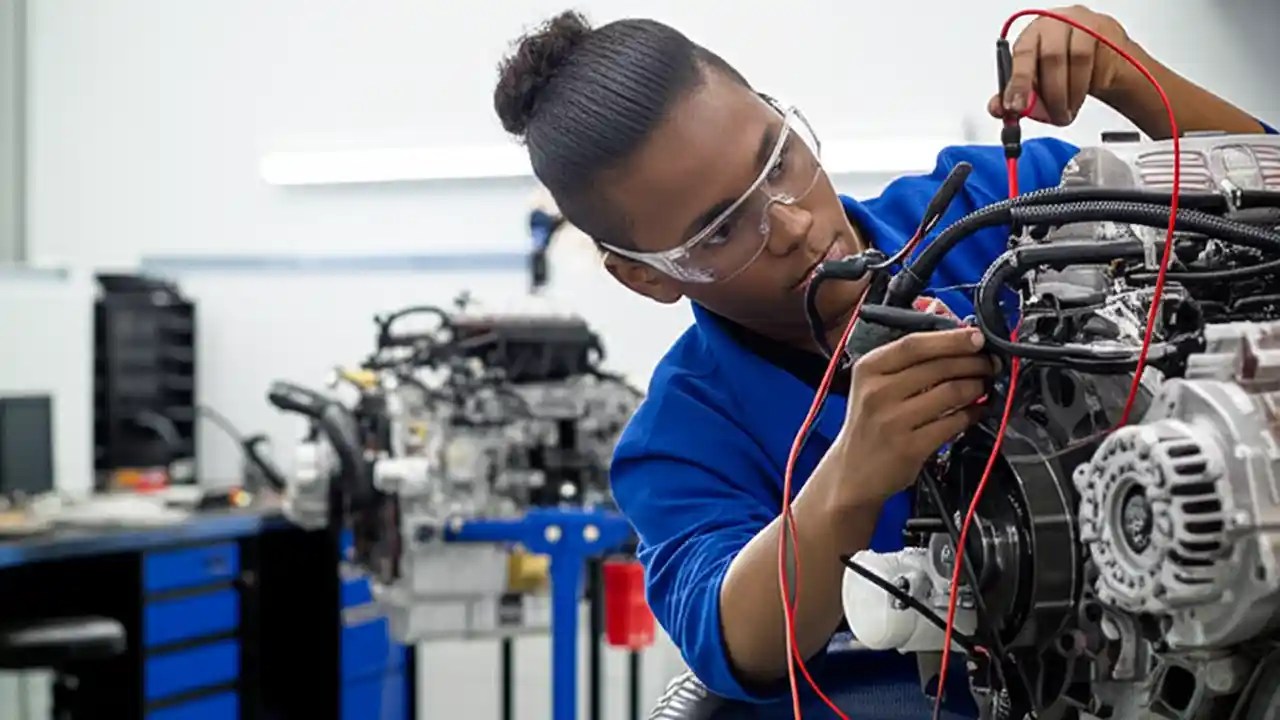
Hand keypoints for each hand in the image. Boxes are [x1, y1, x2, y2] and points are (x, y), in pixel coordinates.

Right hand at [837, 327, 995, 504]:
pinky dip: (973, 413)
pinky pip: (954, 422)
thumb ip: (906, 360)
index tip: (977, 337)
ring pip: (952, 392)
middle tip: (989, 363)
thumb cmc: (869, 423)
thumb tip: (953, 337)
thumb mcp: (873, 383)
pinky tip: (977, 410)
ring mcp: (893, 421)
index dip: (952, 339)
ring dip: (977, 386)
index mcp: (869, 369)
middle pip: (939, 366)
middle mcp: (878, 392)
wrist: (852, 472)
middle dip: (974, 362)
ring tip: (983, 385)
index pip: (915, 344)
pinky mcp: (910, 447)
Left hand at [986, 5, 1133, 125]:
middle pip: (1050, 55)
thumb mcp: (1037, 84)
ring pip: (1075, 58)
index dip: (1019, 81)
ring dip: (1070, 93)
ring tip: (1065, 111)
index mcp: (1030, 36)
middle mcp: (1053, 25)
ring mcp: (1078, 23)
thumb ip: (1016, 95)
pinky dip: (1084, 86)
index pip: (1022, 53)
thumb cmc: (1065, 70)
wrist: (1104, 61)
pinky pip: (1095, 60)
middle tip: (1052, 116)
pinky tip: (1078, 97)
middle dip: (1050, 93)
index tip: (1016, 106)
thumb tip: (998, 109)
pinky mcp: (1102, 29)